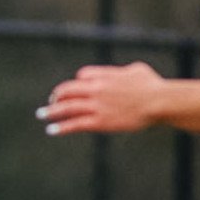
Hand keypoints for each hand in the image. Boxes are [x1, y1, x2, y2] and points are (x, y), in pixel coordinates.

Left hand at [38, 62, 166, 135]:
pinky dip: (61, 127)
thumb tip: (119, 73)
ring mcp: (96, 106)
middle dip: (57, 96)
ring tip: (41, 114)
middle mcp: (95, 89)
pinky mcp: (99, 121)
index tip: (75, 90)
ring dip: (51, 111)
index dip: (77, 83)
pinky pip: (75, 124)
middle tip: (50, 101)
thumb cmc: (152, 85)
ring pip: (67, 108)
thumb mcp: (136, 69)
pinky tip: (51, 130)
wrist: (158, 102)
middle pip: (68, 90)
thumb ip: (121, 72)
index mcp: (104, 75)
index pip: (81, 76)